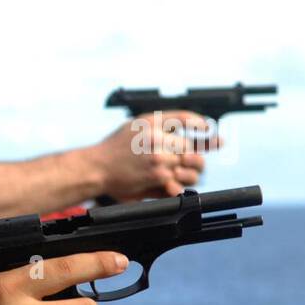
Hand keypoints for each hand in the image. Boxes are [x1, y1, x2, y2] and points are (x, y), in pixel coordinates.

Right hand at [88, 109, 214, 199]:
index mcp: (151, 122)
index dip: (200, 124)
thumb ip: (158, 128)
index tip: (208, 129)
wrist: (95, 168)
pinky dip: (177, 186)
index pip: (185, 118)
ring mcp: (159, 156)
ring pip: (188, 165)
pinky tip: (169, 185)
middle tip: (187, 163)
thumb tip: (188, 133)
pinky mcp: (157, 175)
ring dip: (187, 173)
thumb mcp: (134, 127)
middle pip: (189, 147)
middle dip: (191, 157)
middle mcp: (157, 137)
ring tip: (177, 176)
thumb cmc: (113, 150)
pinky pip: (179, 181)